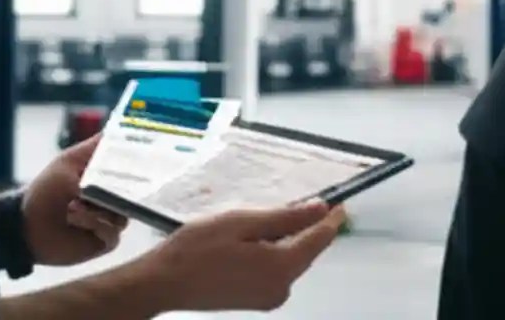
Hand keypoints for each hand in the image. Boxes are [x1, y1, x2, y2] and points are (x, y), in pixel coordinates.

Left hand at [22, 135, 128, 265]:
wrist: (26, 227)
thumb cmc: (46, 190)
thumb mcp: (68, 161)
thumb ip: (95, 148)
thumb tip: (118, 129)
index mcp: (106, 176)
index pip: (133, 167)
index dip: (140, 162)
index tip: (147, 156)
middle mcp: (114, 197)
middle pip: (137, 191)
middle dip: (123, 188)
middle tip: (108, 185)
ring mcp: (112, 219)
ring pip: (125, 212)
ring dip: (100, 208)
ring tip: (75, 206)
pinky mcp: (107, 240)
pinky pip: (113, 232)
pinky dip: (95, 224)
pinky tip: (76, 220)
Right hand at [137, 201, 346, 312]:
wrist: (165, 282)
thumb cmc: (198, 247)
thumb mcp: (243, 222)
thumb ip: (286, 218)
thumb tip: (320, 210)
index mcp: (281, 267)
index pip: (319, 239)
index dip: (331, 218)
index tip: (340, 202)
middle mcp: (282, 287)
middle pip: (306, 251)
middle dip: (307, 227)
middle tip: (302, 202)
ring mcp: (270, 298)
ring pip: (291, 260)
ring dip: (286, 240)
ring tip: (263, 220)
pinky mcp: (257, 301)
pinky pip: (277, 271)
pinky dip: (274, 253)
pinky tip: (253, 241)